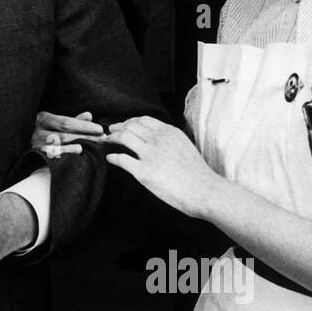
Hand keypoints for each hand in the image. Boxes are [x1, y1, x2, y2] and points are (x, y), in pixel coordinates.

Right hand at [31, 110, 104, 155]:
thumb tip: (89, 115)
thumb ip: (72, 120)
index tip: (100, 129)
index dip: (84, 126)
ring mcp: (35, 145)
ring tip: (89, 148)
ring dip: (75, 147)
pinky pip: (51, 157)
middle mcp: (37, 131)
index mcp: (43, 118)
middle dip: (85, 137)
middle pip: (64, 135)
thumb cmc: (43, 129)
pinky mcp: (35, 156)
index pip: (66, 123)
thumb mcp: (55, 121)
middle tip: (101, 140)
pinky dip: (65, 155)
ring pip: (58, 147)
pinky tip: (76, 155)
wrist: (19, 141)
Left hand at [105, 116, 221, 218]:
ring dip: (111, 138)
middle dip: (117, 128)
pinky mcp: (144, 172)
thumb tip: (154, 139)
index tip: (123, 126)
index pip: (143, 119)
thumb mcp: (184, 146)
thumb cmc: (197, 174)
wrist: (205, 191)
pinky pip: (121, 159)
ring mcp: (151, 155)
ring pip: (123, 137)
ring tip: (106, 142)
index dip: (129, 121)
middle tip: (109, 133)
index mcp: (169, 132)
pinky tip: (109, 159)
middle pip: (130, 126)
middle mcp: (159, 140)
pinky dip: (112, 157)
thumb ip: (169, 140)